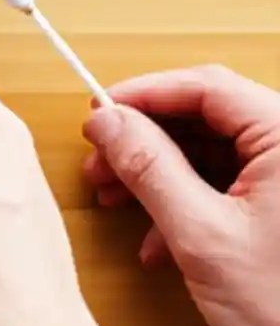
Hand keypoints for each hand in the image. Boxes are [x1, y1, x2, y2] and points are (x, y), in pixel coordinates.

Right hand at [82, 66, 279, 325]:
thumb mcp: (201, 235)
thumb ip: (149, 168)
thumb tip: (108, 121)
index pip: (208, 87)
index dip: (145, 93)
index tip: (99, 109)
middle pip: (207, 116)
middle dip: (145, 139)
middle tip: (100, 160)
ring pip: (212, 151)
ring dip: (157, 174)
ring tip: (114, 198)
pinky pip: (227, 184)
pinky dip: (183, 202)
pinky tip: (154, 238)